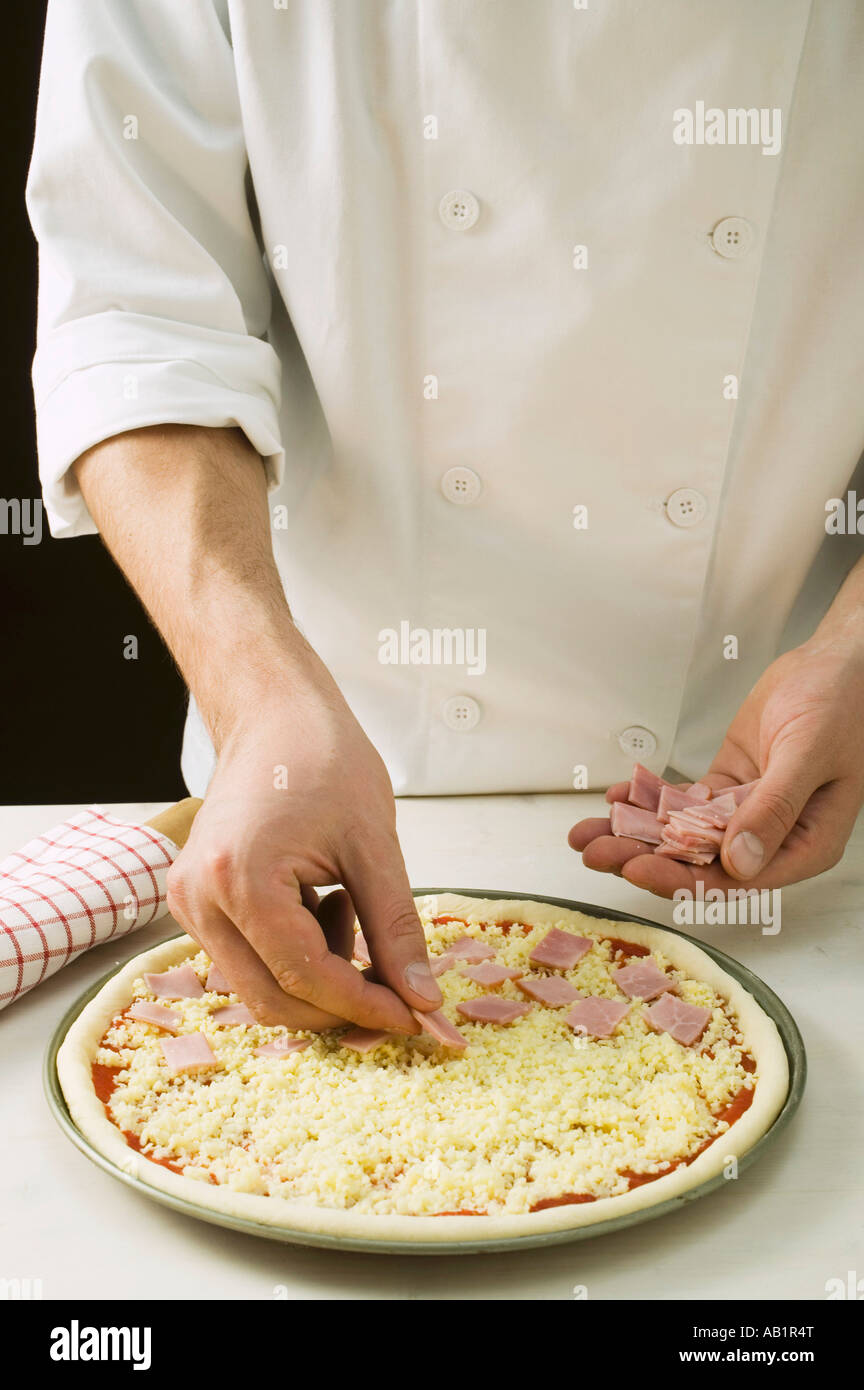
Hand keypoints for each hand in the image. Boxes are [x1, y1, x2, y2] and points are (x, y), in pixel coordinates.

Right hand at [166, 667, 441, 1030]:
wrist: (274, 715)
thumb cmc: (321, 759)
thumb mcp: (374, 847)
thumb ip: (396, 930)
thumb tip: (421, 999)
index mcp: (238, 879)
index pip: (304, 977)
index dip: (364, 1005)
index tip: (414, 1016)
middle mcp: (198, 899)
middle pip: (272, 998)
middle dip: (340, 1004)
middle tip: (396, 987)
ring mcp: (188, 903)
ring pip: (260, 984)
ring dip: (317, 973)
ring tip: (349, 906)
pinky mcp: (195, 902)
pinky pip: (249, 958)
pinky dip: (296, 953)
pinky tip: (324, 903)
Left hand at [568, 636, 863, 897]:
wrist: (839, 663)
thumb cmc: (842, 705)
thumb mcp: (808, 755)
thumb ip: (775, 807)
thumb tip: (740, 862)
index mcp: (805, 844)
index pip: (736, 879)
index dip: (683, 879)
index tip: (637, 869)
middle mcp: (773, 836)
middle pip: (700, 861)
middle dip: (643, 857)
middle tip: (594, 852)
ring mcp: (747, 811)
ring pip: (684, 834)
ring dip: (636, 834)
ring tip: (586, 834)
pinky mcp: (729, 785)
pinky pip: (683, 803)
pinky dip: (648, 803)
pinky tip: (614, 801)